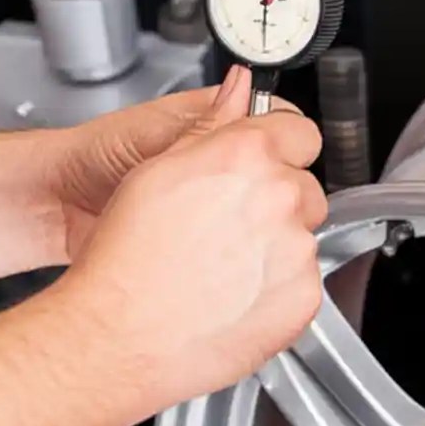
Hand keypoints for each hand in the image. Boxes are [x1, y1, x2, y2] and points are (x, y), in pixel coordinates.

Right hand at [47, 69, 327, 410]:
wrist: (119, 337)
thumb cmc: (125, 260)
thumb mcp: (157, 169)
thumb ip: (212, 126)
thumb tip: (240, 88)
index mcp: (247, 155)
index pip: (299, 130)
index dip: (280, 147)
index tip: (265, 162)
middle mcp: (281, 196)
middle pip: (303, 187)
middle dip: (276, 201)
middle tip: (226, 226)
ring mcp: (297, 248)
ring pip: (302, 236)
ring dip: (274, 246)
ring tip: (219, 267)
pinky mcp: (305, 296)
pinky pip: (302, 282)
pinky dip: (276, 288)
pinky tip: (231, 295)